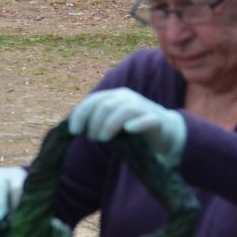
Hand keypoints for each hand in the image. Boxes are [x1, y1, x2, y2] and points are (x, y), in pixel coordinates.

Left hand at [68, 88, 186, 166]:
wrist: (165, 133)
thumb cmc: (131, 129)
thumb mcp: (111, 123)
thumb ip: (95, 122)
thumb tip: (72, 129)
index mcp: (115, 96)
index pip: (94, 100)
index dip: (81, 115)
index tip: (73, 132)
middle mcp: (128, 98)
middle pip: (106, 105)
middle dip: (95, 123)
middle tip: (92, 139)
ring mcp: (144, 107)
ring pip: (124, 110)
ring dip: (110, 125)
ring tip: (104, 139)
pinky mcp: (157, 120)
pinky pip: (147, 119)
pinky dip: (137, 124)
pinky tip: (128, 130)